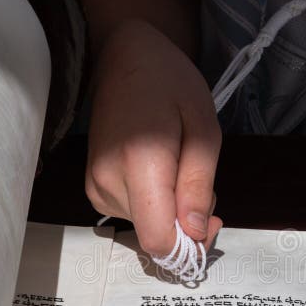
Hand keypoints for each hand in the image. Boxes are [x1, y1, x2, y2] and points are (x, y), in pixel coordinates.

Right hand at [85, 20, 222, 255]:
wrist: (126, 61)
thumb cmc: (171, 86)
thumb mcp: (204, 131)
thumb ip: (199, 186)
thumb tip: (196, 234)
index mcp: (139, 163)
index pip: (157, 238)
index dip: (190, 244)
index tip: (212, 220)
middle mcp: (108, 181)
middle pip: (155, 235)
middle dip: (187, 221)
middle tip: (199, 178)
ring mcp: (96, 187)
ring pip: (146, 227)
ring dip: (172, 209)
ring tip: (177, 164)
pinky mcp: (94, 189)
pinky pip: (134, 215)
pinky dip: (156, 204)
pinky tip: (160, 171)